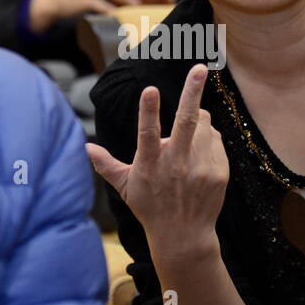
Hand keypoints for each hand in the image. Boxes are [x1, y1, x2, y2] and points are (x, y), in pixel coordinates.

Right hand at [86, 64, 228, 260]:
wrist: (183, 236)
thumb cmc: (150, 208)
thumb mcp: (125, 188)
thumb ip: (107, 165)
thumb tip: (86, 147)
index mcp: (151, 165)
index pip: (148, 134)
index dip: (148, 111)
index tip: (150, 89)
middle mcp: (177, 165)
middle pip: (187, 121)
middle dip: (192, 92)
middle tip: (199, 68)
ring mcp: (200, 169)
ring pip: (204, 125)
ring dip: (197, 119)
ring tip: (188, 135)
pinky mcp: (219, 173)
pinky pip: (216, 140)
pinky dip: (209, 138)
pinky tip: (199, 153)